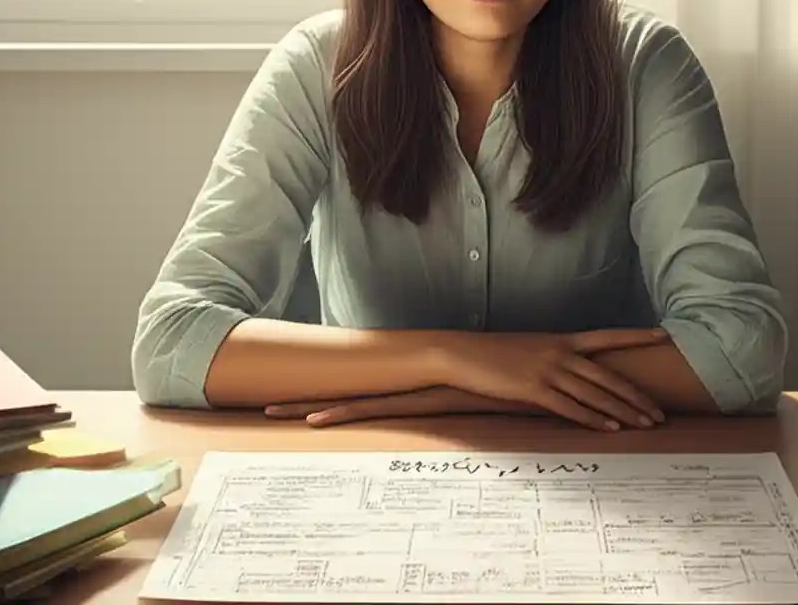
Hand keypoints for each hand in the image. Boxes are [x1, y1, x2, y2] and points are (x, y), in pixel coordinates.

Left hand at [264, 387, 541, 426]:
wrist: (533, 376)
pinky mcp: (419, 405)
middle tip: (264, 405)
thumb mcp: (482, 404)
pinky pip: (374, 412)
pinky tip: (315, 419)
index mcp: (415, 390)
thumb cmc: (513, 391)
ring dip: (310, 405)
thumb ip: (468, 410)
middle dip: (304, 397)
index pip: (366, 393)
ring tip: (273, 411)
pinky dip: (344, 414)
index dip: (332, 394)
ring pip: (352, 402)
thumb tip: (460, 422)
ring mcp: (409, 395)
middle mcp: (406, 388)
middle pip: (348, 394)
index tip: (298, 403)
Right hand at [429, 328, 668, 430]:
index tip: (663, 336)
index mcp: (562, 340)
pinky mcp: (534, 389)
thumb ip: (555, 358)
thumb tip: (572, 373)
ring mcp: (548, 371)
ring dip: (622, 411)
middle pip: (608, 375)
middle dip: (637, 396)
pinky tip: (610, 428)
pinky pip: (570, 407)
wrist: (462, 354)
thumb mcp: (531, 348)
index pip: (607, 336)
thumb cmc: (494, 353)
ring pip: (595, 393)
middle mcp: (561, 353)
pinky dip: (592, 419)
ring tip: (645, 424)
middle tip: (660, 413)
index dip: (636, 336)